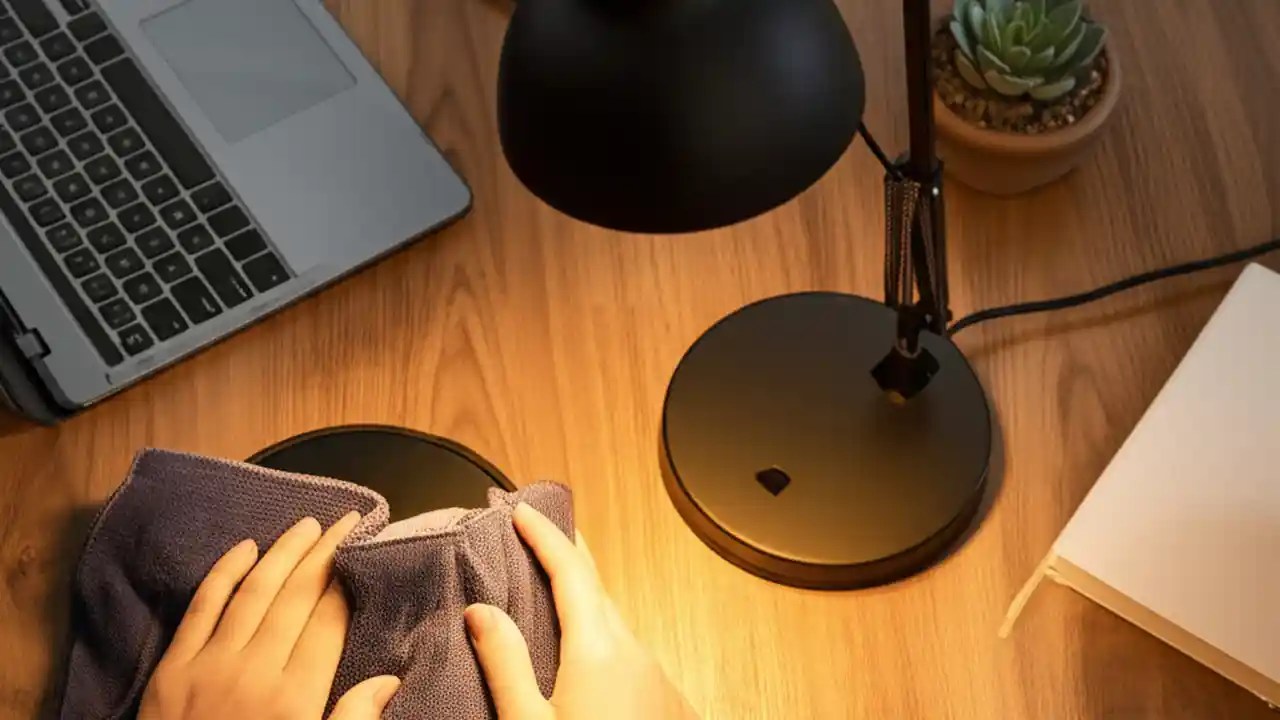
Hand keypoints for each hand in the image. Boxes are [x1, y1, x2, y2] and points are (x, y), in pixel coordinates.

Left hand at [139, 513, 400, 719]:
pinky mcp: (172, 669)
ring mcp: (209, 666)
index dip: (348, 580)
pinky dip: (223, 573)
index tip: (364, 550)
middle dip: (324, 553)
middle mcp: (255, 671)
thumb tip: (389, 680)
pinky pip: (201, 607)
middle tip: (345, 520)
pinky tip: (244, 548)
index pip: (329, 621)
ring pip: (253, 591)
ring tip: (306, 525)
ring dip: (282, 552)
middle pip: (296, 596)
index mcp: (295, 699)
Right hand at [465, 503, 698, 719]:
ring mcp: (656, 678)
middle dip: (568, 556)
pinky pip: (628, 653)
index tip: (522, 508)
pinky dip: (601, 635)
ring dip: (585, 598)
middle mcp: (635, 652)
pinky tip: (584, 653)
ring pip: (616, 623)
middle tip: (537, 532)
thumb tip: (482, 611)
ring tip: (551, 586)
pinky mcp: (665, 703)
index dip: (545, 534)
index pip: (570, 570)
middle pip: (598, 589)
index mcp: (598, 649)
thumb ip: (505, 665)